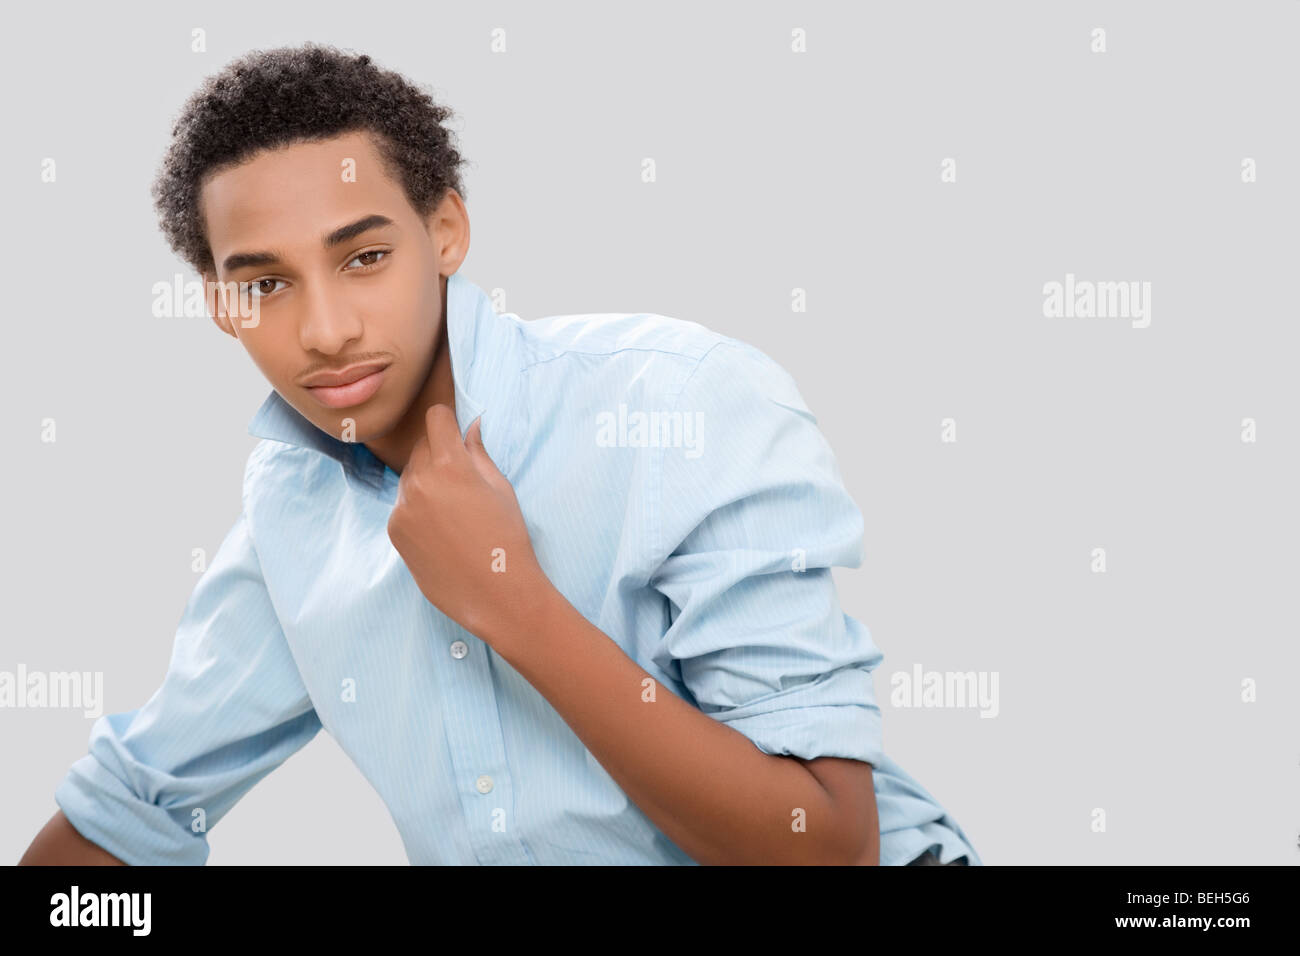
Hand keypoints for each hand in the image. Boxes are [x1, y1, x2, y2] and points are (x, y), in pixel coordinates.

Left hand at [386, 404, 548, 646]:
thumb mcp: (501, 489)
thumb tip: (470, 425)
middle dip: (439, 451)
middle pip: (421, 446)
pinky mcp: (395, 530)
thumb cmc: (507, 538)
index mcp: (450, 465)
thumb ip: (478, 453)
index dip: (447, 418)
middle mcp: (420, 481)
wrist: (496, 593)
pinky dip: (418, 508)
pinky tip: (442, 530)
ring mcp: (403, 507)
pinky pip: (404, 504)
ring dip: (427, 480)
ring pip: (410, 476)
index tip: (454, 426)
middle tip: (462, 476)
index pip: (435, 417)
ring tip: (454, 509)